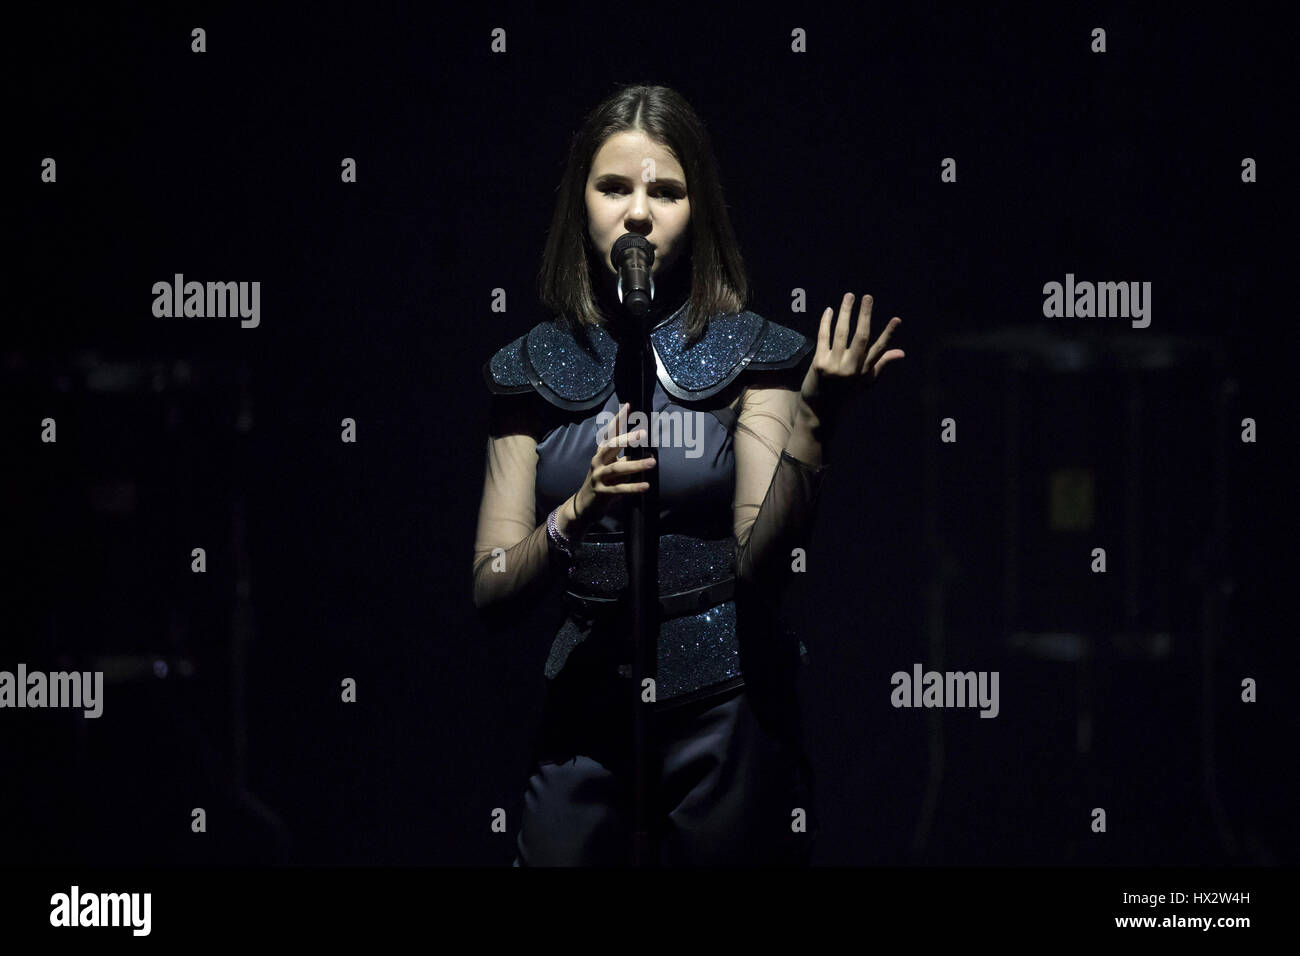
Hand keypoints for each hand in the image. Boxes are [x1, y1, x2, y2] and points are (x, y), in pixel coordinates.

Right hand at [571, 402, 655, 524]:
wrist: (584, 504)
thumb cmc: (603, 482)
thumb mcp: (613, 468)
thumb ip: (626, 459)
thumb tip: (648, 452)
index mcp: (601, 453)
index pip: (609, 433)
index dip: (618, 420)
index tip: (628, 406)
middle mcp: (597, 461)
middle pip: (611, 446)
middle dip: (627, 438)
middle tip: (643, 432)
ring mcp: (598, 476)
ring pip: (618, 468)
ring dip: (636, 465)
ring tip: (652, 462)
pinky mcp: (601, 492)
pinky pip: (619, 489)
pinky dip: (633, 487)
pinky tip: (645, 485)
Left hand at [799, 292, 903, 427]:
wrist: (819, 409)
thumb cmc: (845, 392)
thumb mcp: (865, 382)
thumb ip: (882, 364)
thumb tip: (902, 352)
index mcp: (865, 372)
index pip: (880, 349)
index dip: (888, 334)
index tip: (897, 319)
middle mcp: (852, 369)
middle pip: (861, 337)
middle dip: (865, 315)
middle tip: (868, 297)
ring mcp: (834, 366)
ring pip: (842, 333)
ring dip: (846, 312)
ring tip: (849, 296)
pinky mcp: (819, 364)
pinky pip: (823, 337)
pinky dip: (826, 322)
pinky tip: (830, 310)